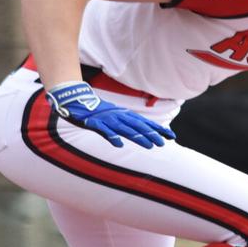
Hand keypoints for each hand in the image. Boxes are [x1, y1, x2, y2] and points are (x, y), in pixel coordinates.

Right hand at [46, 82, 176, 149]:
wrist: (76, 100)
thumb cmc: (97, 112)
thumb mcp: (114, 117)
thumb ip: (126, 126)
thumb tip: (141, 136)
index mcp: (124, 115)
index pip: (145, 123)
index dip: (158, 129)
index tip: (171, 136)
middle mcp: (119, 116)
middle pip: (138, 126)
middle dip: (151, 134)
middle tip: (163, 143)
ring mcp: (108, 119)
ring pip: (125, 129)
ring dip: (138, 137)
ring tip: (149, 146)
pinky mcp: (96, 123)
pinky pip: (105, 131)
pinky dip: (112, 137)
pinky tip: (119, 144)